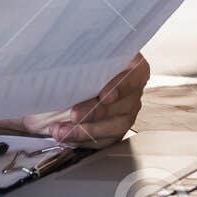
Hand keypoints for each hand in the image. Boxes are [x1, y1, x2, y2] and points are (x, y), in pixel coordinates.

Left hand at [20, 54, 148, 146]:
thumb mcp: (88, 55)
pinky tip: (66, 137)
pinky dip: (83, 141)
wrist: (77, 77)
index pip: (131, 78)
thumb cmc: (84, 62)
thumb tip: (66, 65)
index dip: (118, 88)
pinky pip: (104, 140)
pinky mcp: (116, 130)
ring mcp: (127, 112)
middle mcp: (134, 92)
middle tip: (74, 115)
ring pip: (114, 127)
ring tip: (62, 131)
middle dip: (95, 113)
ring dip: (86, 131)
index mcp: (133, 67)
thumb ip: (83, 60)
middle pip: (121, 106)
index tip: (104, 97)